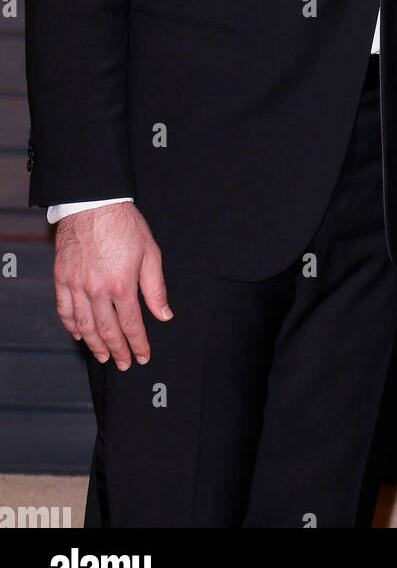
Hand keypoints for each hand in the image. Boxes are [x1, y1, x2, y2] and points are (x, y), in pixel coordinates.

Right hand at [53, 202, 171, 369]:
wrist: (94, 203)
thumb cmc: (125, 225)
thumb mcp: (150, 253)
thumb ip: (156, 288)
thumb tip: (164, 314)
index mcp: (122, 285)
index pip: (132, 325)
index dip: (138, 344)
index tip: (142, 356)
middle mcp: (97, 290)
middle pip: (107, 330)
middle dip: (118, 350)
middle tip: (123, 364)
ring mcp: (76, 285)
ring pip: (84, 325)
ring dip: (94, 344)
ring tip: (103, 356)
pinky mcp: (61, 278)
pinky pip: (64, 309)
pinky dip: (71, 326)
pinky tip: (79, 334)